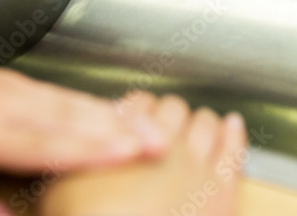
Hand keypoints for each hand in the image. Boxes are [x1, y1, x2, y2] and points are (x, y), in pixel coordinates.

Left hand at [0, 35, 169, 174]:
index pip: (42, 143)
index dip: (88, 149)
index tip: (126, 153)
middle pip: (68, 118)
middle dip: (118, 130)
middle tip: (160, 141)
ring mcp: (8, 88)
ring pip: (69, 102)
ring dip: (113, 115)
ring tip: (152, 126)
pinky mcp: (11, 80)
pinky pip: (58, 93)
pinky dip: (91, 103)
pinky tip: (113, 112)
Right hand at [39, 93, 248, 215]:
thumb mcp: (62, 191)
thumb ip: (72, 159)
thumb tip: (72, 144)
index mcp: (127, 139)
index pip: (137, 104)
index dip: (137, 110)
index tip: (135, 116)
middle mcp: (163, 145)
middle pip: (172, 108)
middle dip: (167, 115)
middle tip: (161, 126)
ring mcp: (197, 167)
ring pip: (204, 122)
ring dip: (197, 122)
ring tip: (194, 127)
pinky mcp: (222, 192)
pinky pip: (235, 150)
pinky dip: (234, 133)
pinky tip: (232, 126)